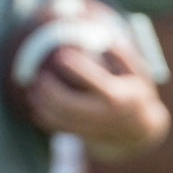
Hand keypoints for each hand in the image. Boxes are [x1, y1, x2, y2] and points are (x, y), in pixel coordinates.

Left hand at [26, 47, 168, 158]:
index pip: (94, 82)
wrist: (138, 129)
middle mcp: (104, 115)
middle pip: (69, 105)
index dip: (76, 68)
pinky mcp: (82, 134)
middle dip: (50, 89)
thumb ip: (122, 54)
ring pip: (60, 118)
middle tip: (39, 75)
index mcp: (117, 95)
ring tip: (34, 87)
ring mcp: (92, 127)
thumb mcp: (138, 71)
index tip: (60, 55)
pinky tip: (36, 100)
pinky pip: (57, 127)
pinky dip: (43, 115)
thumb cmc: (134, 91)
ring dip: (42, 103)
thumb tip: (104, 38)